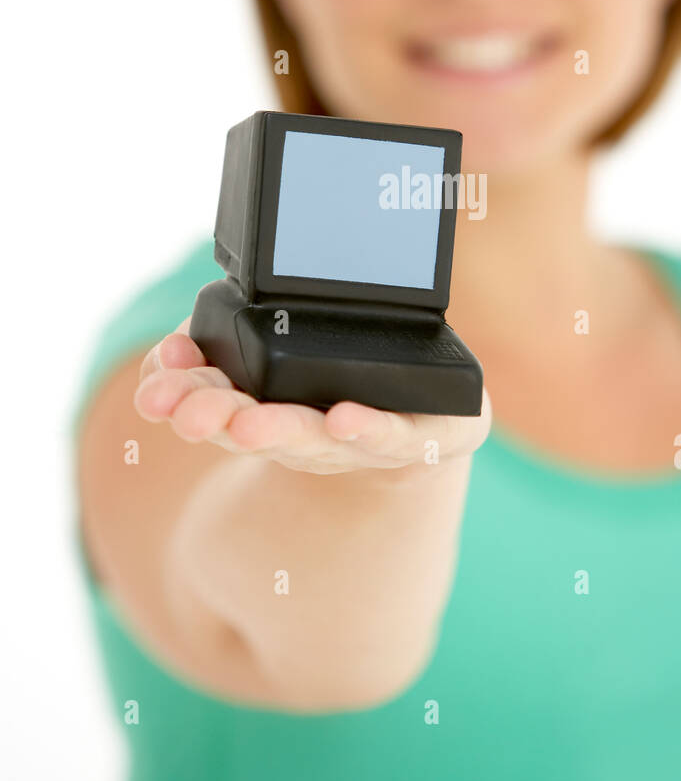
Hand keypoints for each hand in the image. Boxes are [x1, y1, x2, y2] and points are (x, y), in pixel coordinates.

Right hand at [133, 318, 491, 477]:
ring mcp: (354, 440)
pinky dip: (366, 430)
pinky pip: (392, 434)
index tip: (154, 389)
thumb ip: (216, 340)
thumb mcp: (267, 350)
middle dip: (215, 420)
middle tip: (188, 414)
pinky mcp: (414, 435)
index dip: (177, 392)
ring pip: (313, 438)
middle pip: (249, 427)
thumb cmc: (335, 381)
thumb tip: (177, 343)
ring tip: (248, 425)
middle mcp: (301, 432)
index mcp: (260, 406)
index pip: (207, 398)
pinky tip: (345, 419)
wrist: (426, 420)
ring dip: (278, 432)